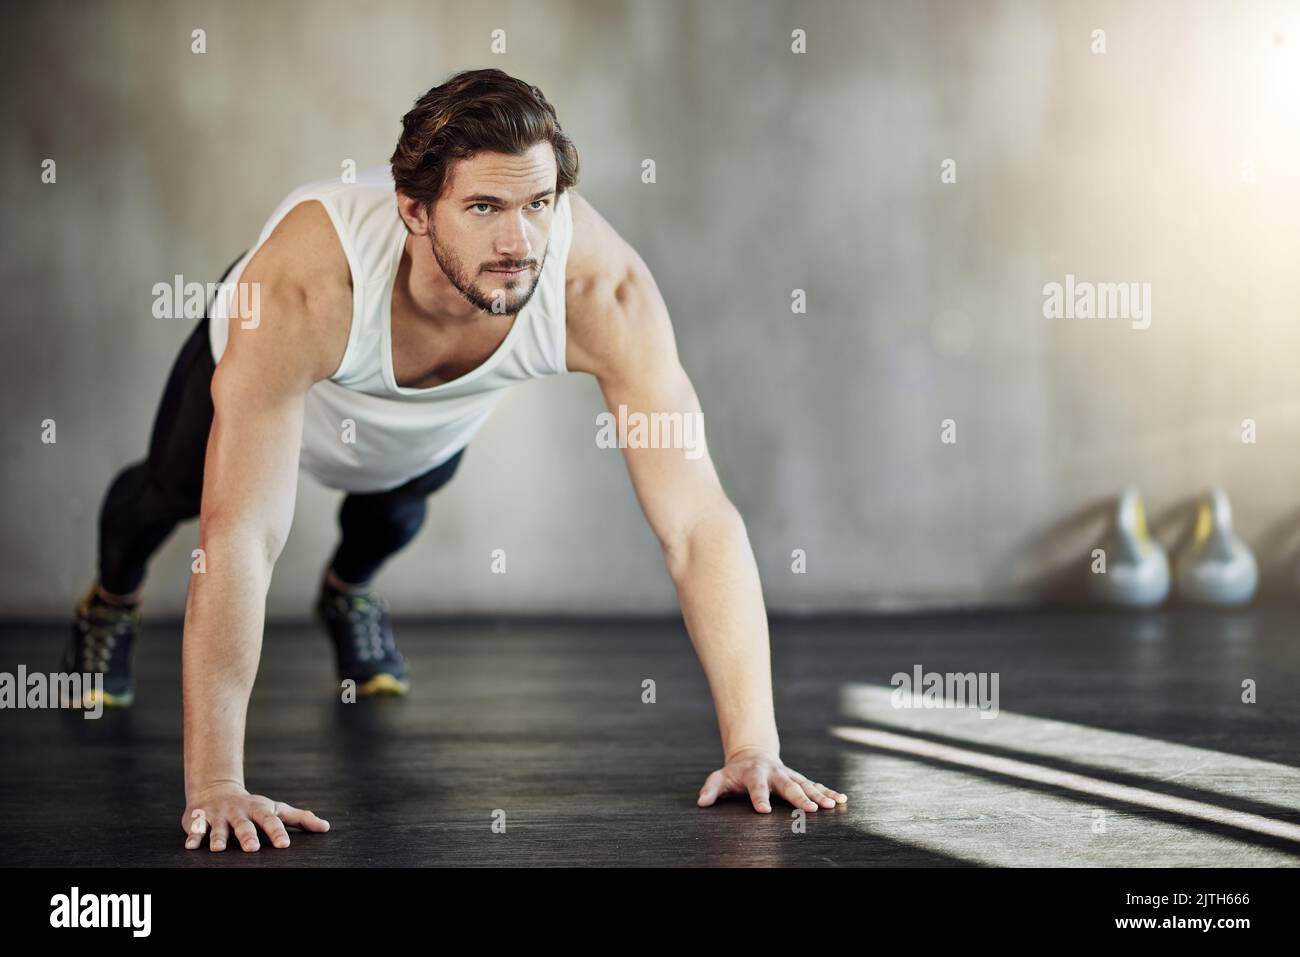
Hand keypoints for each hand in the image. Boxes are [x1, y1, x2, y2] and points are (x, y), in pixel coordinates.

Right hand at [181, 781, 329, 851]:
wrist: (216, 790)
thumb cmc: (253, 806)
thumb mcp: (276, 809)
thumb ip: (300, 818)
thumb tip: (326, 827)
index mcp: (259, 811)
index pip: (271, 821)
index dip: (277, 832)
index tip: (284, 845)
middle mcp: (239, 813)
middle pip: (244, 826)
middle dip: (248, 836)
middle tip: (252, 848)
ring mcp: (218, 816)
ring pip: (218, 828)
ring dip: (218, 837)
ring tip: (218, 848)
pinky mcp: (199, 820)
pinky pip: (195, 829)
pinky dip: (193, 836)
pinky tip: (192, 846)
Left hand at [697, 746, 847, 813]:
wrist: (753, 753)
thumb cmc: (735, 772)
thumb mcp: (719, 778)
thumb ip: (711, 789)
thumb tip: (702, 802)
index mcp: (755, 774)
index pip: (756, 787)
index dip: (759, 798)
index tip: (764, 811)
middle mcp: (775, 774)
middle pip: (788, 786)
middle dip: (800, 797)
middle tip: (811, 809)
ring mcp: (789, 776)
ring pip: (807, 785)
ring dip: (820, 795)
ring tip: (834, 804)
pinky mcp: (799, 779)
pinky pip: (816, 785)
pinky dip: (829, 791)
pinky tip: (842, 799)